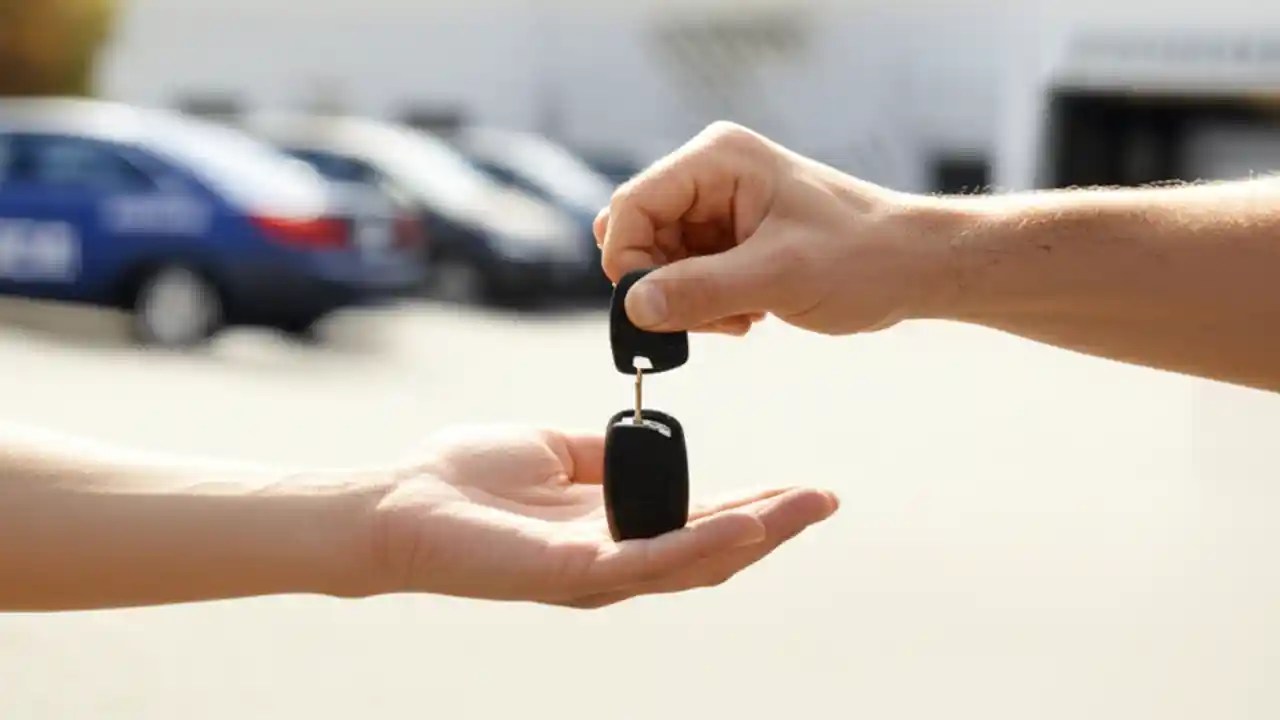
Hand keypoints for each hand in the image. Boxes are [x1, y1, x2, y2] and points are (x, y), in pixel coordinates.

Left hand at [371, 425, 837, 607]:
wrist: (399, 504)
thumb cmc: (464, 479)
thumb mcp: (552, 449)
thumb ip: (603, 453)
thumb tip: (639, 437)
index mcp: (612, 526)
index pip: (698, 519)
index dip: (754, 504)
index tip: (802, 486)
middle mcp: (614, 558)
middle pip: (712, 549)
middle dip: (774, 526)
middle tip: (825, 501)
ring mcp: (596, 572)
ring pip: (694, 561)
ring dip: (756, 535)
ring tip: (805, 509)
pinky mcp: (572, 574)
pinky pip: (650, 561)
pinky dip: (702, 543)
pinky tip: (745, 521)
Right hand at [596, 122, 955, 335]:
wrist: (913, 267)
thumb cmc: (862, 255)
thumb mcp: (778, 276)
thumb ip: (700, 290)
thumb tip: (634, 308)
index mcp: (717, 159)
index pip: (632, 204)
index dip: (629, 259)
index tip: (653, 308)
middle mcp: (709, 175)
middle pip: (639, 234)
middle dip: (662, 284)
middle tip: (709, 314)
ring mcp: (718, 206)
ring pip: (659, 261)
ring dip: (687, 300)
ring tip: (739, 314)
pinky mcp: (728, 238)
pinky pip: (685, 275)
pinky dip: (705, 304)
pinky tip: (748, 312)